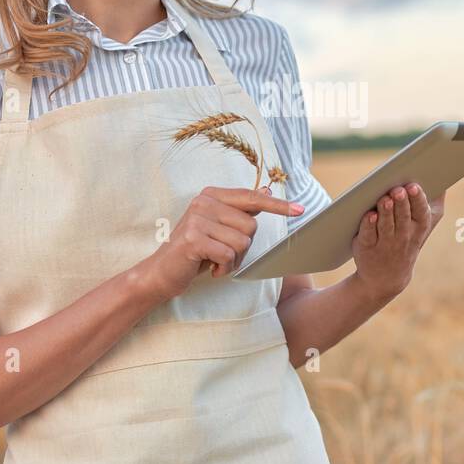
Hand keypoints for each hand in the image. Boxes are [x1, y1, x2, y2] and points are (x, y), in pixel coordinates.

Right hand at [139, 186, 302, 300]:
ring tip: (215, 260)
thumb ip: (240, 210)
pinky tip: (210, 268)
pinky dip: (224, 267)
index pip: (252, 197)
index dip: (278, 205)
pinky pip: (228, 254)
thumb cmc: (195, 251)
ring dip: (233, 259)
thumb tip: (266, 191)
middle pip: (250, 225)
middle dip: (243, 247)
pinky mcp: (193, 238)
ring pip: (242, 241)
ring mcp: (197, 219)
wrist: (162, 272)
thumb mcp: (218, 228)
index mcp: (212, 195)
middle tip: (223, 253)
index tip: (301, 210)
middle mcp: (204, 201)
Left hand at [351, 182, 444, 300]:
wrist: (387, 277)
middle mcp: (403, 237)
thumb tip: (443, 181)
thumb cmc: (407, 241)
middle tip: (398, 190)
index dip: (417, 200)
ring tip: (385, 199)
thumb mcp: (423, 227)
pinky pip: (369, 235)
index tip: (413, 186)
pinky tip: (370, 215)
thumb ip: (433, 205)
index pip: (420, 214)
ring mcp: (385, 244)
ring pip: (386, 226)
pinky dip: (369, 226)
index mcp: (418, 229)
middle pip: (403, 218)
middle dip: (401, 203)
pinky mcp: (367, 248)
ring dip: (386, 212)